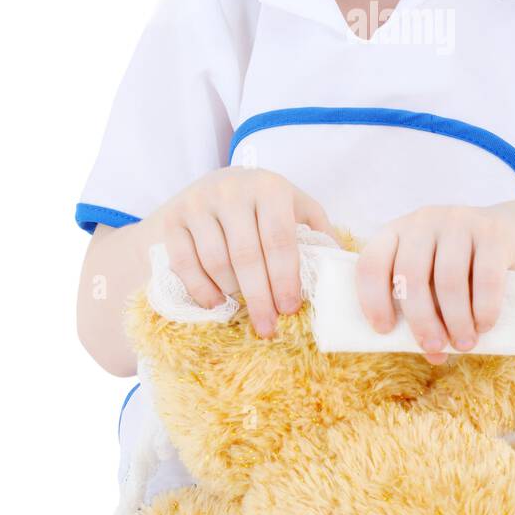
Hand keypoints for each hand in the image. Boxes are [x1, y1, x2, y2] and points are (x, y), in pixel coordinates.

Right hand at [151, 167, 341, 337]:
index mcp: (269, 187)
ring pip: (215, 261)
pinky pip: (184, 263)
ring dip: (231, 293)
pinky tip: (216, 304)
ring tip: (243, 311)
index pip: (279, 239)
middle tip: (268, 327)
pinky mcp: (173, 220)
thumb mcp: (296, 207)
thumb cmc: (263, 205)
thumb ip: (319, 232)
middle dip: (259, 297)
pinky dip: (200, 289)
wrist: (212, 187)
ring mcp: (198, 204)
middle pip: (246, 256)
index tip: (290, 308)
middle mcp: (231, 191)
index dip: (285, 278)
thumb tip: (342, 268)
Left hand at [354, 204, 514, 363]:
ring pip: (448, 278)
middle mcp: (423, 221)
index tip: (385, 331)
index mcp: (397, 233)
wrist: (510, 232)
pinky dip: (484, 308)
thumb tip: (434, 355)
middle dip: (421, 320)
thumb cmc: (461, 266)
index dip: (372, 300)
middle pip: (411, 274)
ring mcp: (458, 221)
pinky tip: (484, 325)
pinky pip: (485, 276)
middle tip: (434, 347)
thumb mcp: (434, 283)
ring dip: (456, 320)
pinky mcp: (493, 232)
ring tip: (464, 344)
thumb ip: (429, 314)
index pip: (371, 263)